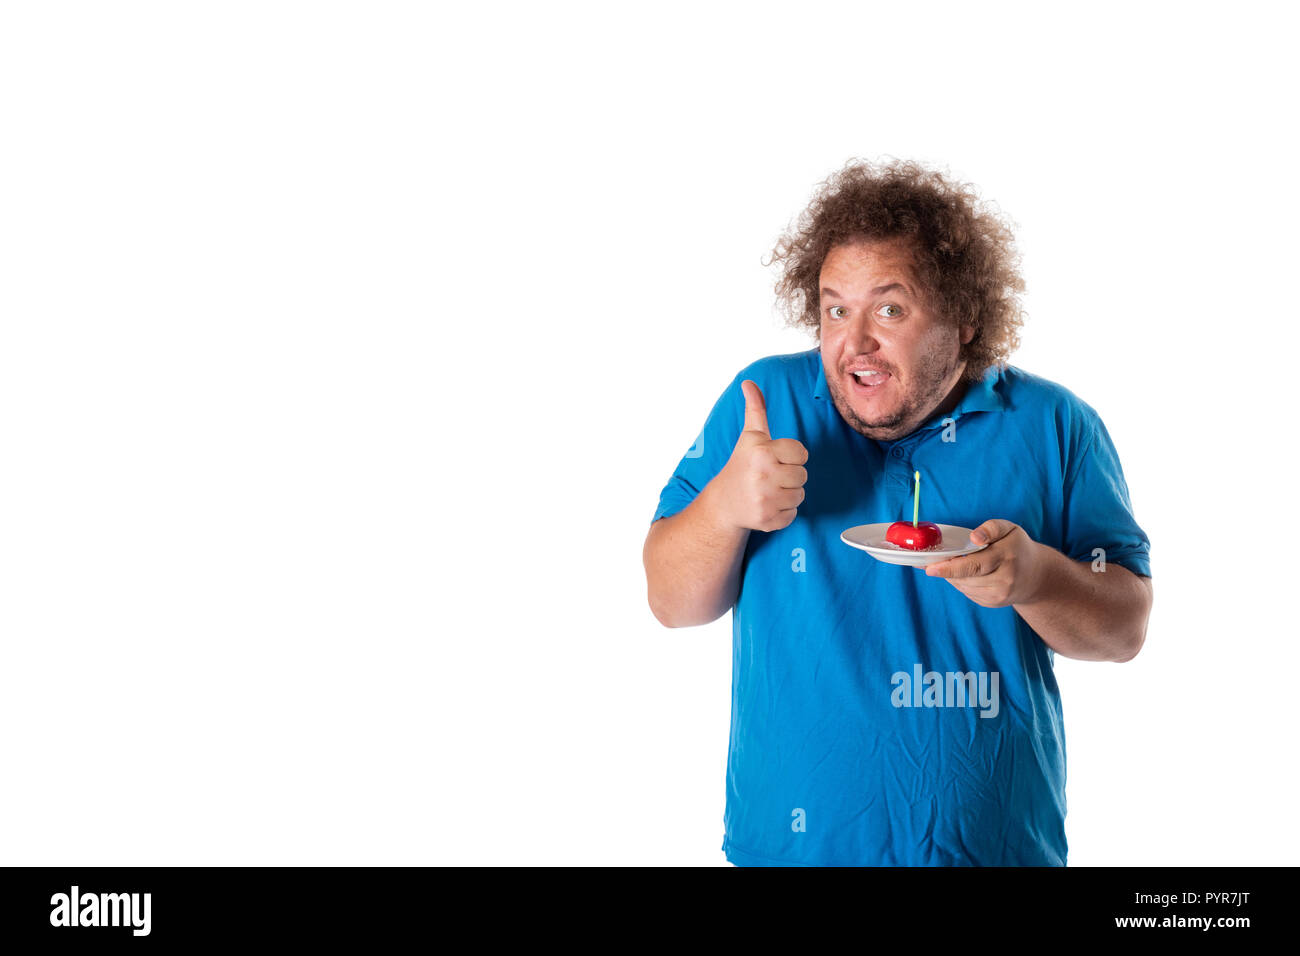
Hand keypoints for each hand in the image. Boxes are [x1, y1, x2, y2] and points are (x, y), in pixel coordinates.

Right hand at [710, 380, 808, 531]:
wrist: (724, 503)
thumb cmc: (741, 465)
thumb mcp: (749, 436)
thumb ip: (755, 409)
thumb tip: (748, 382)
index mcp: (762, 452)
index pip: (802, 453)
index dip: (790, 456)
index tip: (773, 459)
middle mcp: (763, 476)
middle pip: (803, 475)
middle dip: (789, 475)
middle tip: (770, 476)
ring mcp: (765, 500)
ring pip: (800, 495)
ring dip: (788, 493)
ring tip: (769, 490)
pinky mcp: (768, 521)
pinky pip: (793, 514)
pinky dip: (783, 511)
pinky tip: (768, 505)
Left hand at [923, 519, 1044, 607]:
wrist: (1036, 576)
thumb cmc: (1018, 547)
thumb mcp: (1010, 529)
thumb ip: (992, 528)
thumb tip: (974, 537)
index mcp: (1007, 557)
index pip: (974, 565)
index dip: (950, 567)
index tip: (930, 568)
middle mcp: (1004, 580)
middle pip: (966, 577)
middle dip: (947, 570)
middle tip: (931, 565)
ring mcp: (999, 595)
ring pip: (964, 585)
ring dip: (954, 575)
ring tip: (955, 563)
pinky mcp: (992, 603)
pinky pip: (967, 592)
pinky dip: (961, 582)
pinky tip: (967, 573)